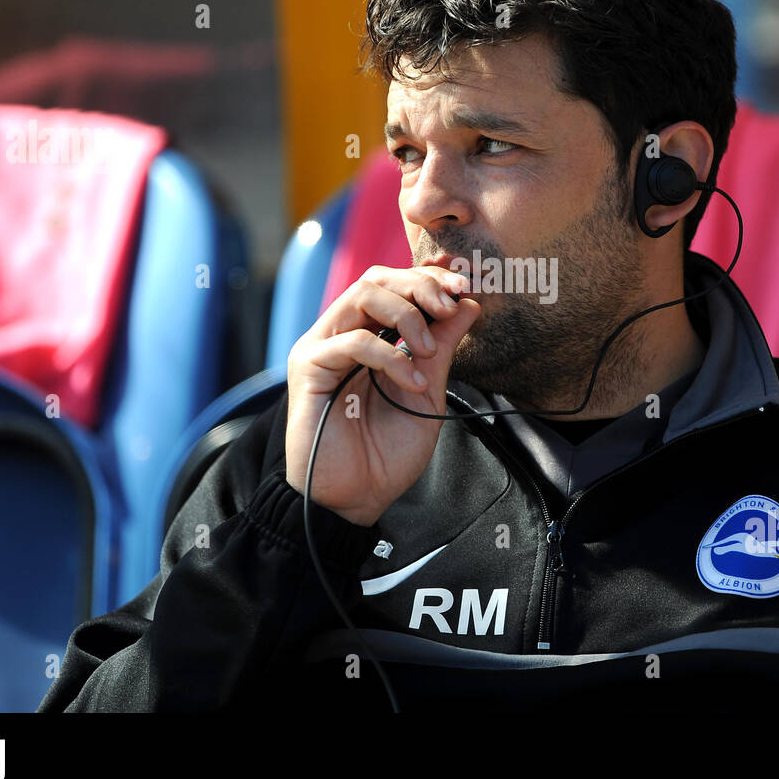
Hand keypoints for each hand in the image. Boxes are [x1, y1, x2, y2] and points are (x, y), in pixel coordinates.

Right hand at [284, 265, 481, 525]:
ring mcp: (322, 348)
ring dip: (407, 315)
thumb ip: (442, 347)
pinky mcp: (309, 368)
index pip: (394, 285)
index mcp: (368, 337)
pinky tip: (413, 382)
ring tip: (429, 352)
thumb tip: (469, 304)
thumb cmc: (385, 453)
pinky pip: (353, 341)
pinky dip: (391, 357)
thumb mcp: (427, 392)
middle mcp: (341, 334)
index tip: (466, 289)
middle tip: (450, 307)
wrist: (356, 500)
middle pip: (377, 279)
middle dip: (420, 286)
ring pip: (363, 295)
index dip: (430, 279)